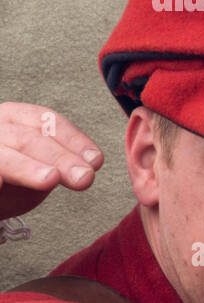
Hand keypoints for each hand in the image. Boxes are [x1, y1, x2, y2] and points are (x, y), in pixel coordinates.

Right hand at [0, 103, 102, 219]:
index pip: (48, 122)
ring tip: (50, 179)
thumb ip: (59, 166)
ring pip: (4, 157)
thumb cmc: (11, 181)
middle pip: (29, 138)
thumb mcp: (39, 169)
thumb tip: (85, 172)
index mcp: (15, 118)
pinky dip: (3, 177)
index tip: (96, 161)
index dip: (74, 141)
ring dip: (28, 168)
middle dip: (60, 158)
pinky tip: (3, 184)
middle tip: (84, 178)